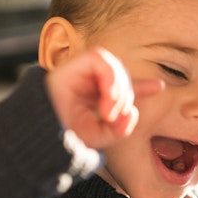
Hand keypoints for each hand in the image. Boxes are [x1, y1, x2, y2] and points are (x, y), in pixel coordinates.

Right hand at [45, 47, 161, 149]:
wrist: (39, 136)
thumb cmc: (64, 139)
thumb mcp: (98, 137)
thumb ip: (120, 128)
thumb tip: (134, 113)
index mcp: (93, 99)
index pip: (122, 87)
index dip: (142, 86)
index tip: (159, 87)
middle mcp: (87, 83)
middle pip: (121, 78)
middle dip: (126, 97)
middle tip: (115, 119)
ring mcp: (79, 72)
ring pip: (113, 66)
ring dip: (119, 88)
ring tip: (110, 111)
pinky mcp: (71, 64)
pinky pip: (100, 59)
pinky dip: (110, 77)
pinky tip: (108, 96)